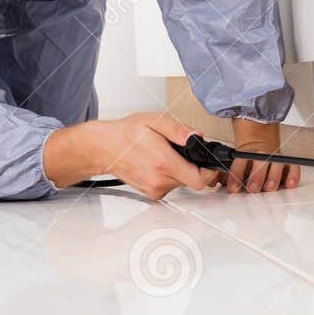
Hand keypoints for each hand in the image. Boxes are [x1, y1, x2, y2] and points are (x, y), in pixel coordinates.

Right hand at [41, 113, 214, 200]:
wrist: (104, 148)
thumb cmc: (127, 133)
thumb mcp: (155, 121)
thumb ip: (179, 130)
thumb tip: (197, 135)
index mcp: (162, 162)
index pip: (198, 180)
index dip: (209, 172)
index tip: (208, 163)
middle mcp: (159, 180)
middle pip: (192, 181)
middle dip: (193, 166)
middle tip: (184, 152)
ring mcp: (155, 189)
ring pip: (182, 183)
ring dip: (181, 170)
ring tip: (166, 155)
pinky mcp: (152, 194)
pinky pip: (171, 186)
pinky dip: (171, 176)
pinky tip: (159, 164)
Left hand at [227, 118, 299, 192]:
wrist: (259, 142)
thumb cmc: (247, 161)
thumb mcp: (235, 165)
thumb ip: (227, 174)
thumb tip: (215, 182)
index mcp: (245, 154)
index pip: (239, 163)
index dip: (235, 176)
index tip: (233, 189)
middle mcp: (262, 154)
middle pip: (260, 163)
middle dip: (256, 176)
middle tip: (253, 188)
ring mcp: (275, 158)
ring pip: (276, 164)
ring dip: (273, 177)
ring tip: (269, 187)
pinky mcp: (287, 163)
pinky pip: (293, 167)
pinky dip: (293, 176)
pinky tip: (289, 185)